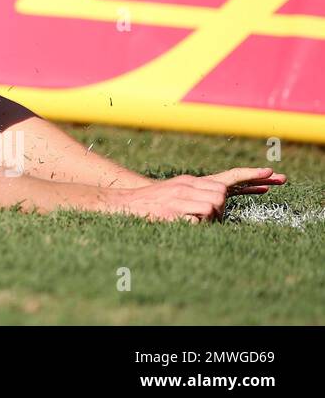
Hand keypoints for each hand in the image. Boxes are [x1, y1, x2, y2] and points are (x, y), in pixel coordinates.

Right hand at [110, 167, 285, 222]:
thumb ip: (196, 196)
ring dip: (208, 217)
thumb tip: (217, 205)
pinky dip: (194, 224)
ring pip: (213, 205)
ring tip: (187, 219)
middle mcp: (188, 185)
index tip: (273, 173)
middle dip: (221, 208)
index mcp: (191, 182)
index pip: (227, 177)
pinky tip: (182, 223)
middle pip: (222, 193)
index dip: (251, 176)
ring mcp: (181, 196)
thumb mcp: (176, 195)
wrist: (123, 203)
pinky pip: (197, 218)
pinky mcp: (174, 208)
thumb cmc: (151, 204)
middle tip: (202, 215)